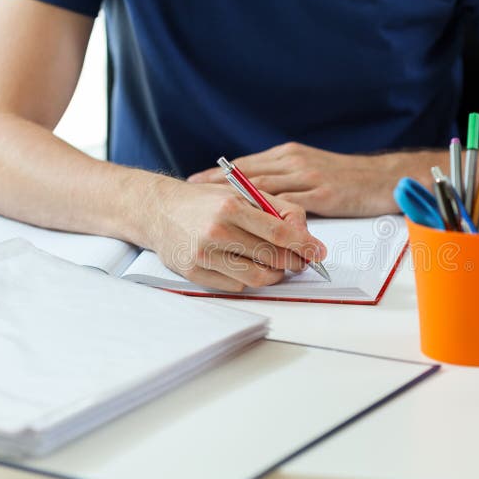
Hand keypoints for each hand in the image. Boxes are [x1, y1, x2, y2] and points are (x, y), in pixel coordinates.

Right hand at [143, 178, 326, 291]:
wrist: (159, 211)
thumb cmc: (205, 201)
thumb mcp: (241, 193)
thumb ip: (277, 208)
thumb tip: (305, 233)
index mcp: (230, 207)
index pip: (279, 233)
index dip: (304, 245)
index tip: (319, 252)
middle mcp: (216, 232)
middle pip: (272, 258)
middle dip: (294, 262)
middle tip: (301, 261)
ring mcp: (204, 255)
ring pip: (257, 278)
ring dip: (275, 275)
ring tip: (278, 266)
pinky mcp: (194, 273)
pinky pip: (236, 286)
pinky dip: (249, 280)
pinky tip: (249, 266)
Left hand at [187, 142, 443, 216]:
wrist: (383, 178)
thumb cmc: (349, 179)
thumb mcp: (314, 171)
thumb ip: (290, 180)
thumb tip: (264, 196)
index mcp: (290, 155)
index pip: (247, 165)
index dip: (219, 174)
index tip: (195, 182)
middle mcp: (294, 162)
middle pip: (247, 175)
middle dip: (216, 185)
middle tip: (191, 195)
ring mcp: (307, 177)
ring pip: (263, 190)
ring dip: (236, 201)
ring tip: (211, 211)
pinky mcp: (320, 195)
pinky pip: (288, 207)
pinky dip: (267, 218)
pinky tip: (249, 226)